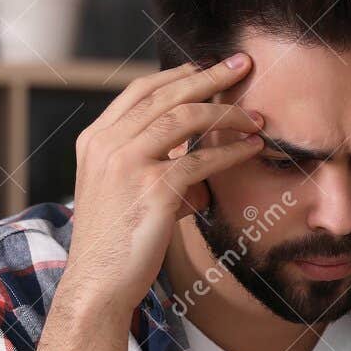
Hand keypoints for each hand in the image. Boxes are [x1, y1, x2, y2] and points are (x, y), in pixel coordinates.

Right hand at [62, 53, 264, 315]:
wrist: (96, 285)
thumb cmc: (114, 246)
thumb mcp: (120, 193)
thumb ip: (149, 166)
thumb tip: (196, 158)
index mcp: (95, 140)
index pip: (140, 91)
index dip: (177, 75)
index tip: (208, 68)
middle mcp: (107, 144)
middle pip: (166, 94)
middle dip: (209, 76)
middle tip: (242, 64)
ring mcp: (127, 164)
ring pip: (185, 118)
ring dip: (226, 113)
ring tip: (256, 117)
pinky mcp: (152, 189)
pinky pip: (201, 159)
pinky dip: (231, 151)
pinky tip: (252, 148)